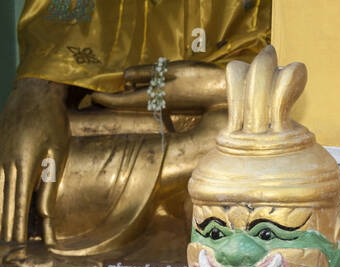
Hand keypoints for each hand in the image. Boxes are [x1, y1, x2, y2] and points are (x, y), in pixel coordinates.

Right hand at [0, 78, 69, 242]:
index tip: (16, 243)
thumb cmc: (53, 123)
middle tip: (7, 246)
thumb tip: (44, 214)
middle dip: (6, 225)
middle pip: (4, 200)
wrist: (34, 92)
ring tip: (0, 232)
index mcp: (25, 165)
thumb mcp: (58, 154)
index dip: (17, 225)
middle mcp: (6, 161)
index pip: (19, 203)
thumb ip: (48, 184)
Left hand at [90, 61, 227, 112]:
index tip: (93, 97)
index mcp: (153, 97)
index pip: (122, 100)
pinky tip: (147, 82)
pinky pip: (155, 95)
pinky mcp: (176, 99)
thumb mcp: (168, 71)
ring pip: (143, 95)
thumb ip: (144, 73)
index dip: (106, 99)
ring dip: (134, 90)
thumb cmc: (198, 80)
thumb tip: (125, 77)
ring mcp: (167, 102)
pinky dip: (147, 88)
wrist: (226, 91)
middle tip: (103, 92)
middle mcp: (158, 102)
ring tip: (125, 85)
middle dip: (118, 96)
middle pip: (131, 99)